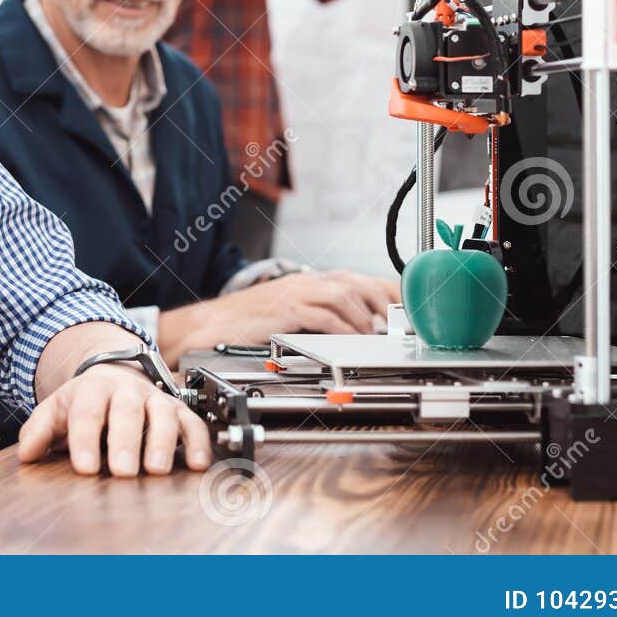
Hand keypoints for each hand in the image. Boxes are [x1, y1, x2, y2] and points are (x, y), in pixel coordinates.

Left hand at [17, 363, 211, 476]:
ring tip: (156, 470)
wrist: (117, 374)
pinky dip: (197, 442)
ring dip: (162, 442)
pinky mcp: (179, 410)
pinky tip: (197, 464)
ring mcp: (156, 399)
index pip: (87, 412)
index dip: (86, 440)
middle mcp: (127, 390)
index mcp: (93, 388)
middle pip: (127, 411)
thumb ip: (38, 431)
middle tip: (122, 471)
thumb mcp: (56, 410)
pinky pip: (192, 423)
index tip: (85, 467)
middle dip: (125, 441)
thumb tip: (27, 454)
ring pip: (163, 415)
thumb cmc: (85, 401)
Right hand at [160, 271, 398, 357]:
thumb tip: (356, 329)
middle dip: (382, 300)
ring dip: (364, 315)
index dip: (384, 290)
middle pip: (355, 281)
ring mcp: (295, 293)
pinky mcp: (285, 309)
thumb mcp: (292, 314)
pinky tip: (350, 337)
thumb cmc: (250, 321)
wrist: (211, 324)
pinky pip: (322, 314)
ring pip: (342, 294)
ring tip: (375, 333)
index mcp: (309, 281)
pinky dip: (342, 326)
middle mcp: (305, 282)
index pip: (357, 278)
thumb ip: (320, 316)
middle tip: (398, 322)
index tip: (405, 306)